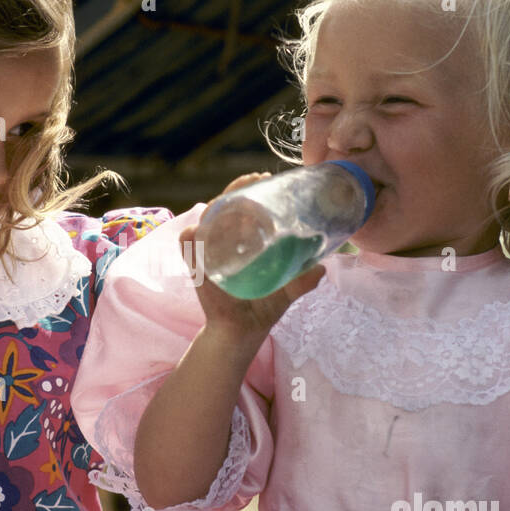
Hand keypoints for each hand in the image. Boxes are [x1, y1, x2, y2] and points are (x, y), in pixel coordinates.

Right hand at [183, 172, 325, 342]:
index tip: (264, 177)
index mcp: (242, 240)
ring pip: (206, 219)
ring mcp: (207, 253)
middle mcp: (223, 242)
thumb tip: (322, 267)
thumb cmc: (262, 307)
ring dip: (218, 205)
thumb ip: (303, 278)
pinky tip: (203, 227)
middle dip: (236, 188)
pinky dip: (192, 234)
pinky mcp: (196, 267)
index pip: (241, 206)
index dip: (248, 188)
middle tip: (256, 179)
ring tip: (238, 199)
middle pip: (222, 205)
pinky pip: (187, 244)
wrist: (244, 333)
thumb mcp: (288, 289)